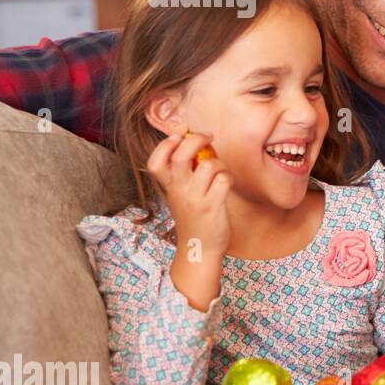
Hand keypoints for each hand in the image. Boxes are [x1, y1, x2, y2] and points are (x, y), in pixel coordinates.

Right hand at [147, 131, 231, 258]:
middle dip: (196, 139)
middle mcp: (179, 190)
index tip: (177, 135)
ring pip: (209, 165)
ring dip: (220, 163)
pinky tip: (227, 184)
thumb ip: (183, 173)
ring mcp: (195, 198)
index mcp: (169, 187)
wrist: (199, 248)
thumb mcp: (180, 195)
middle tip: (207, 137)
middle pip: (181, 155)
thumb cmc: (194, 216)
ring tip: (220, 172)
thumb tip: (197, 143)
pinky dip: (229, 177)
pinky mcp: (213, 205)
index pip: (155, 162)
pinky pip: (224, 178)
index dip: (164, 145)